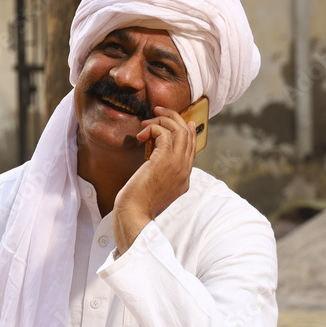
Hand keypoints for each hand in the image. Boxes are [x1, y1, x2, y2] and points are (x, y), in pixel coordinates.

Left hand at [113, 106, 196, 253]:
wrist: (134, 215)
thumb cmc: (137, 204)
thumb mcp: (154, 188)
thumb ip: (159, 174)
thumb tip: (152, 161)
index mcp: (184, 178)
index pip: (191, 147)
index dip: (185, 130)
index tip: (174, 120)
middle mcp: (185, 170)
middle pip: (188, 135)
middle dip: (174, 118)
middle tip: (158, 111)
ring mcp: (177, 166)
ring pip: (180, 130)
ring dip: (163, 120)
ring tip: (147, 122)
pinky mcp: (164, 161)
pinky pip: (165, 134)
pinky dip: (154, 128)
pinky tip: (142, 135)